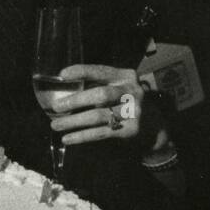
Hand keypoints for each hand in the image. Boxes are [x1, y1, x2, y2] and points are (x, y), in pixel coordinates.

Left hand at [48, 64, 164, 148]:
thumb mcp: (118, 87)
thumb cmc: (125, 102)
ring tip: (55, 125)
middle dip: (76, 100)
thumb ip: (98, 85)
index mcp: (126, 76)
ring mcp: (134, 111)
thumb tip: (63, 89)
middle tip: (56, 107)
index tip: (62, 74)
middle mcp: (132, 91)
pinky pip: (101, 133)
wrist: (153, 125)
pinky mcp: (131, 130)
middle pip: (100, 94)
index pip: (101, 71)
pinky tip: (68, 138)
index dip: (82, 71)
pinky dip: (82, 136)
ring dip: (74, 121)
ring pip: (98, 116)